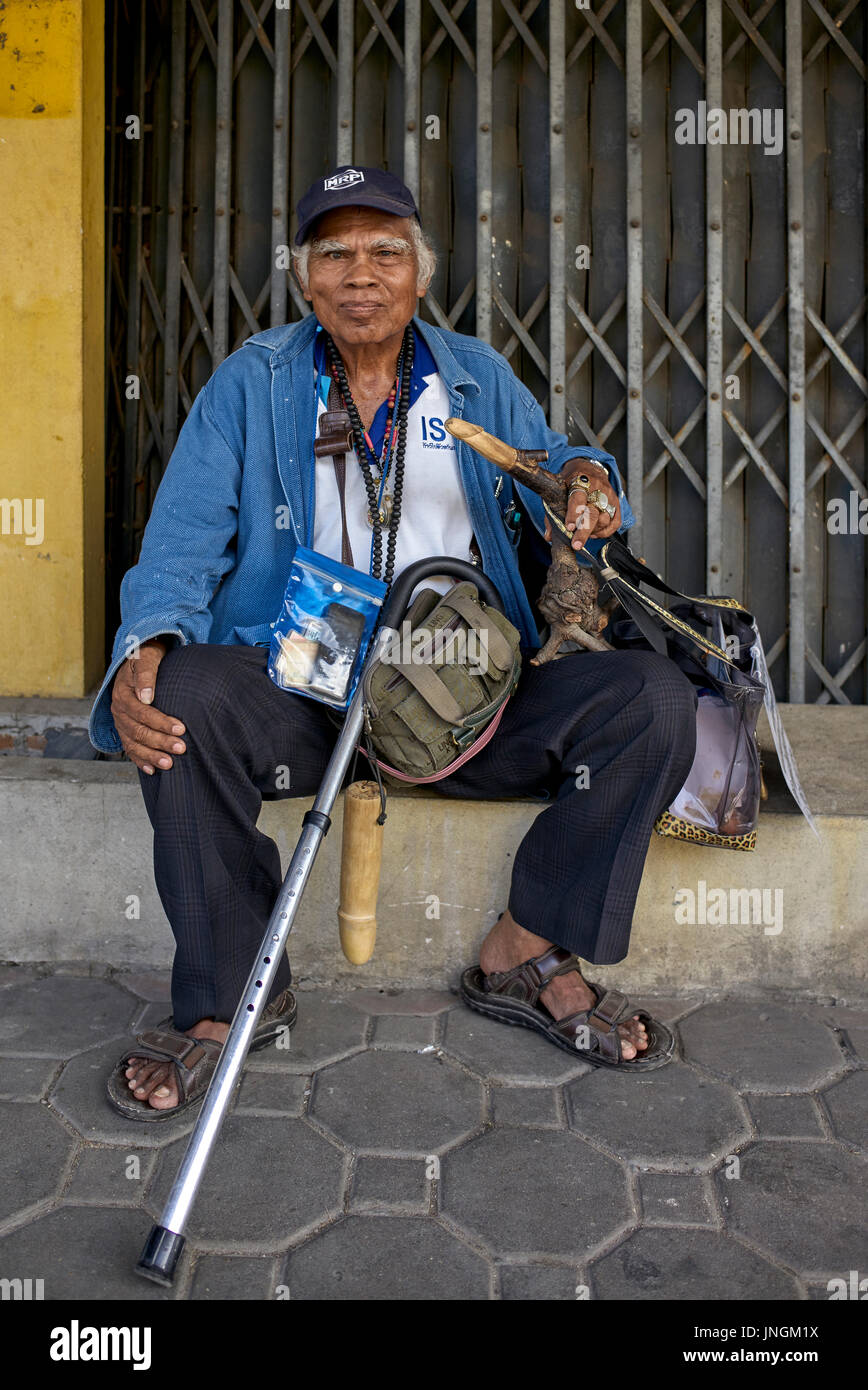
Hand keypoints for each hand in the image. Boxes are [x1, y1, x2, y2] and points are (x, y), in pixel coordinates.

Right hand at [111, 638, 186, 774]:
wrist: (139, 658)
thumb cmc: (147, 657)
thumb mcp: (147, 657)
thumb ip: (147, 673)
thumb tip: (146, 695)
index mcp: (123, 693)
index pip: (141, 712)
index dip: (160, 722)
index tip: (181, 728)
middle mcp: (118, 709)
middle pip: (138, 730)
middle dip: (160, 742)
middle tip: (181, 748)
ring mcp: (120, 721)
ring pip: (133, 743)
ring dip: (151, 755)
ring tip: (169, 764)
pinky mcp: (124, 729)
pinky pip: (129, 748)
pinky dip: (140, 760)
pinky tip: (152, 770)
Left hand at [557, 459, 620, 550]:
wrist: (589, 469)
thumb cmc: (570, 482)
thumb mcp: (558, 490)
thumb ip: (552, 513)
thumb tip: (549, 536)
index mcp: (579, 481)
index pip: (577, 499)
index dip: (574, 514)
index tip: (569, 527)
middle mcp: (597, 488)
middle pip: (592, 514)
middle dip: (584, 531)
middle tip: (576, 545)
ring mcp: (608, 496)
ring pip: (604, 520)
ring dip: (593, 531)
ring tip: (583, 534)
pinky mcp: (616, 503)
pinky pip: (614, 523)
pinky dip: (604, 532)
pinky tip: (594, 533)